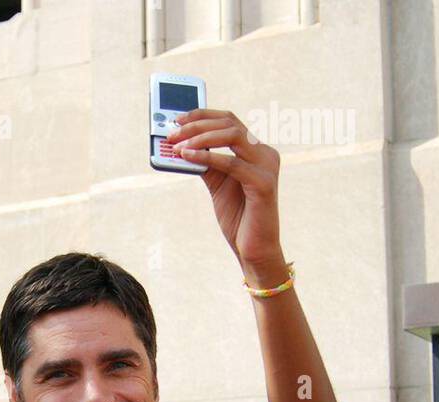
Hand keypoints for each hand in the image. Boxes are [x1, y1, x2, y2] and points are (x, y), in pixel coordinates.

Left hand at [169, 108, 282, 274]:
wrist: (255, 250)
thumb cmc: (238, 218)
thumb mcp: (218, 184)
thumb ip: (206, 163)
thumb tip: (181, 146)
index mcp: (256, 151)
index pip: (230, 120)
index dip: (203, 115)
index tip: (178, 118)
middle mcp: (265, 153)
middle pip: (229, 124)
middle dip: (197, 125)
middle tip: (172, 133)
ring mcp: (267, 166)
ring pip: (232, 136)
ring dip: (200, 137)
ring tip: (178, 145)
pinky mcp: (264, 184)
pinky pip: (232, 163)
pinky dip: (208, 157)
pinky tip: (188, 157)